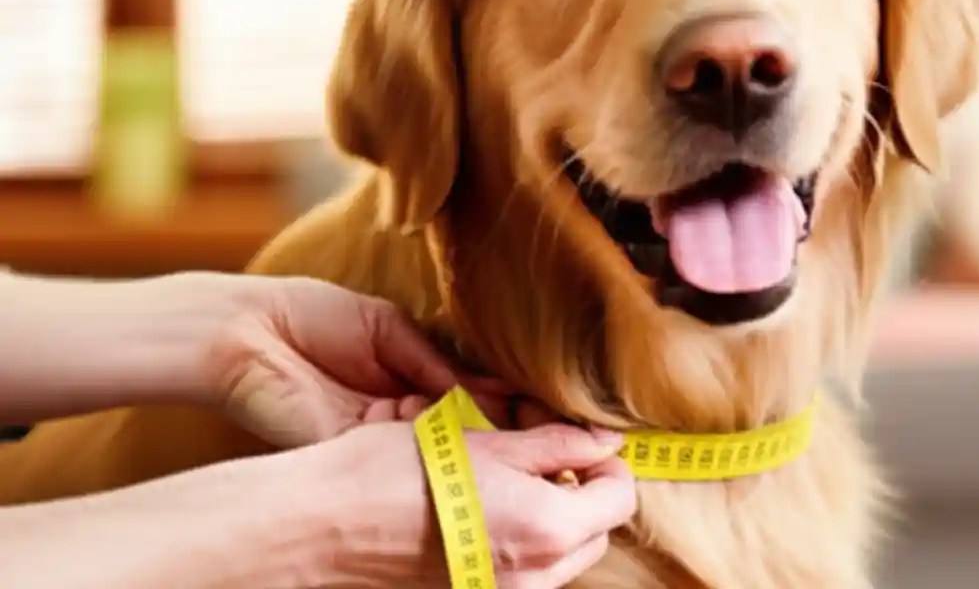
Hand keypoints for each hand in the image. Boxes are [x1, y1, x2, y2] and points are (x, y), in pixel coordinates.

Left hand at [200, 276, 509, 447]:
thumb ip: (434, 361)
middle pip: (449, 425)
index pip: (456, 394)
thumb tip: (486, 387)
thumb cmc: (309, 315)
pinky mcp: (348, 448)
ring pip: (431, 441)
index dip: (489, 397)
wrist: (247, 329)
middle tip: (525, 415)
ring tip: (496, 415)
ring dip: (464, 429)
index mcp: (400, 377)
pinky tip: (455, 421)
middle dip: (486, 420)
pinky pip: (399, 449)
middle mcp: (389, 412)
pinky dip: (431, 437)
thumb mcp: (388, 327)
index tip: (524, 397)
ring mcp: (370, 434)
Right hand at [310, 422, 636, 587]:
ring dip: (550, 520)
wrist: (320, 526)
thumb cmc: (393, 474)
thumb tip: (603, 441)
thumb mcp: (483, 442)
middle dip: (580, 493)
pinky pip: (522, 575)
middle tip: (540, 455)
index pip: (619, 500)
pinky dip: (519, 544)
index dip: (606, 465)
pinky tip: (480, 513)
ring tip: (505, 482)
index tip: (580, 443)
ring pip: (561, 559)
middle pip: (594, 535)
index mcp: (546, 530)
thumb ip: (554, 443)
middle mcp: (533, 578)